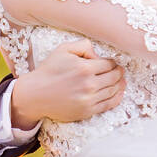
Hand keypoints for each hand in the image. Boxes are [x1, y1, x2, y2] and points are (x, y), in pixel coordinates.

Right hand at [8, 40, 125, 126]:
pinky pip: (109, 104)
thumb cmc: (49, 71)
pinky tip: (119, 93)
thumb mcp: (63, 49)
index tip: (112, 63)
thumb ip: (83, 45)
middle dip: (119, 72)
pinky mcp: (87, 111)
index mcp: (85, 68)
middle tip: (119, 71)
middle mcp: (89, 84)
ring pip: (114, 90)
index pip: (110, 64)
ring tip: (121, 81)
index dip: (113, 62)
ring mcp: (89, 99)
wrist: (35, 94)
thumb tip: (98, 54)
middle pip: (115, 77)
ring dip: (120, 84)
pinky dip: (117, 98)